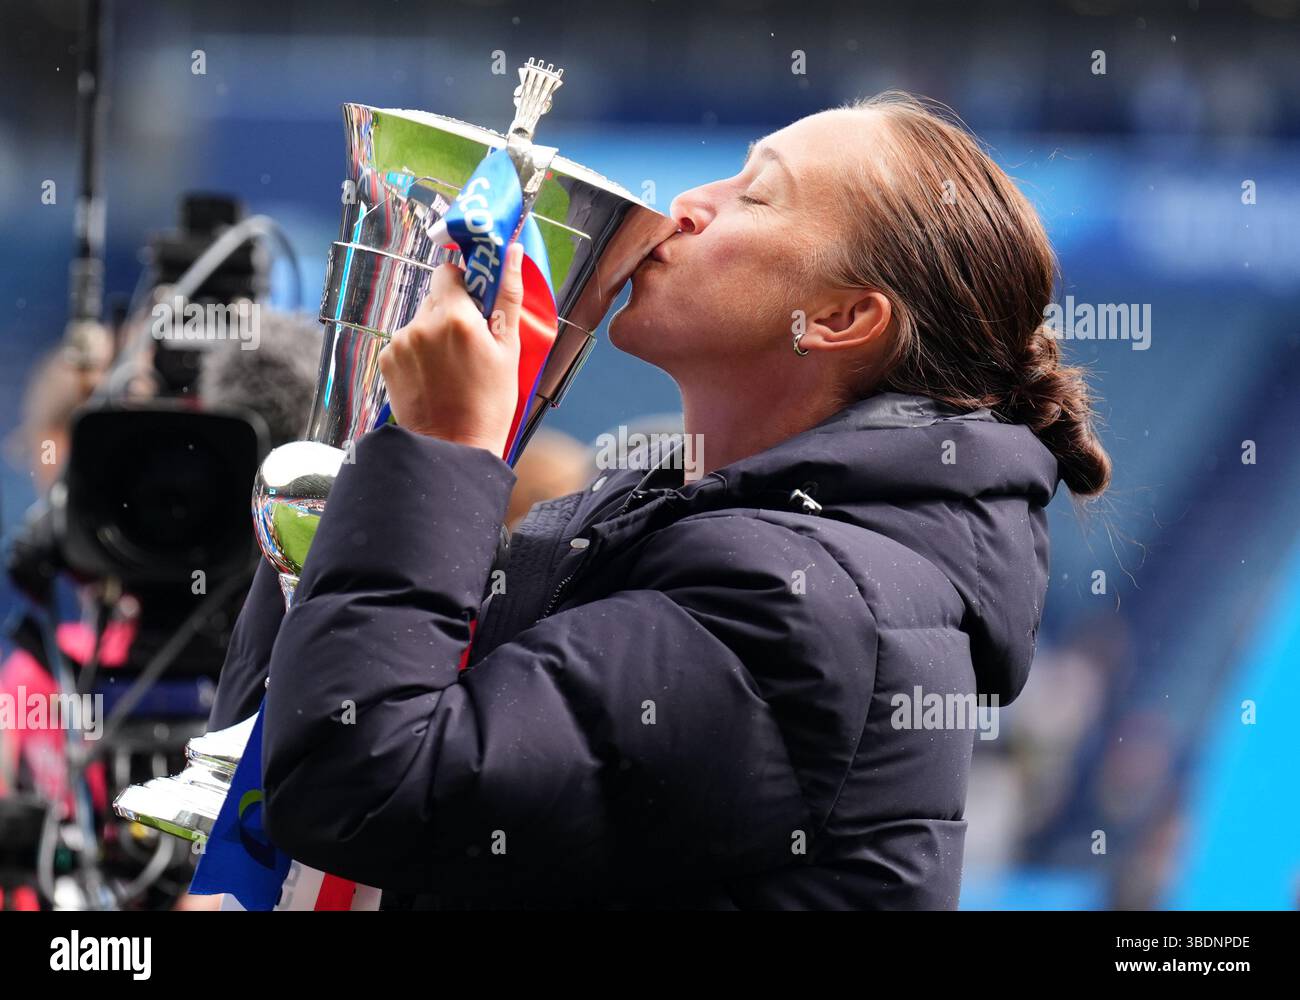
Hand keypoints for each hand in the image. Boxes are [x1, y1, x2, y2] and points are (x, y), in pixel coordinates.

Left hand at [379, 241, 523, 456]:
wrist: (453, 447)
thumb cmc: (489, 404)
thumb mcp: (509, 350)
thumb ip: (509, 296)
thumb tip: (513, 253)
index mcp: (456, 317)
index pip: (449, 273)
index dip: (464, 287)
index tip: (476, 306)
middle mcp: (422, 324)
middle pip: (434, 297)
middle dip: (451, 312)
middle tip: (469, 344)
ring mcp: (400, 342)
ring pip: (419, 320)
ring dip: (434, 333)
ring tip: (451, 367)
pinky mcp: (387, 360)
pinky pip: (405, 341)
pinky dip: (418, 352)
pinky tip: (433, 376)